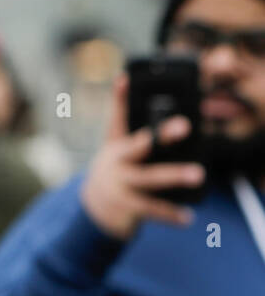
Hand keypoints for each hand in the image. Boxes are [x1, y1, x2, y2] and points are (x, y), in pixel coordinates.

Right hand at [79, 74, 203, 240]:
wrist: (97, 208)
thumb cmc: (121, 171)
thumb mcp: (125, 152)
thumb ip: (145, 141)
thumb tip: (182, 127)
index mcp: (116, 143)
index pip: (118, 116)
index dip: (120, 96)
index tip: (126, 78)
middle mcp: (115, 161)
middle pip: (139, 145)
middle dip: (162, 136)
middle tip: (185, 126)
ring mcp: (120, 183)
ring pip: (150, 178)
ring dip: (174, 175)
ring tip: (198, 174)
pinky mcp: (126, 206)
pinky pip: (152, 209)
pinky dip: (170, 213)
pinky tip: (188, 217)